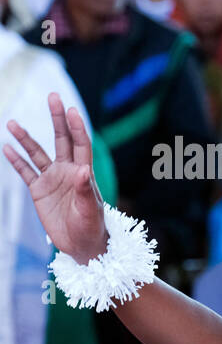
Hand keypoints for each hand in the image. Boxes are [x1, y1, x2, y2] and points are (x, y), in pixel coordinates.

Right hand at [5, 94, 108, 263]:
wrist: (82, 246)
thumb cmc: (92, 228)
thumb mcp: (91, 211)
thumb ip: (86, 191)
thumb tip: (83, 171)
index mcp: (84, 173)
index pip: (81, 144)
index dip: (76, 127)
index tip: (71, 110)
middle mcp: (68, 171)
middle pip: (61, 140)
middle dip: (56, 119)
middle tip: (52, 97)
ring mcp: (52, 179)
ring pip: (38, 153)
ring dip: (26, 139)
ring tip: (11, 123)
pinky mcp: (39, 191)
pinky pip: (26, 172)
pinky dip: (16, 160)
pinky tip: (7, 147)